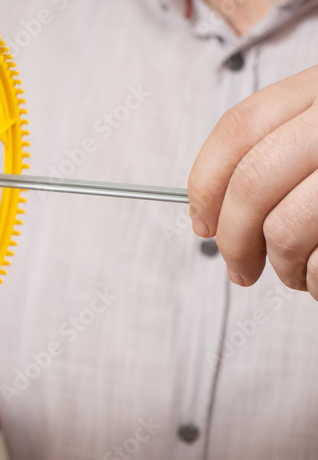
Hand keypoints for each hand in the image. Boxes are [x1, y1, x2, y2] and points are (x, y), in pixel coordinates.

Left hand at [188, 65, 317, 298]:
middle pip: (253, 182)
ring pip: (287, 229)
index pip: (240, 129)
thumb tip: (210, 218)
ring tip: (297, 275)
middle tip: (239, 271)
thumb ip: (280, 154)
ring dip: (284, 267)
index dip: (206, 184)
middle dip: (234, 240)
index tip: (201, 225)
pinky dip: (317, 283)